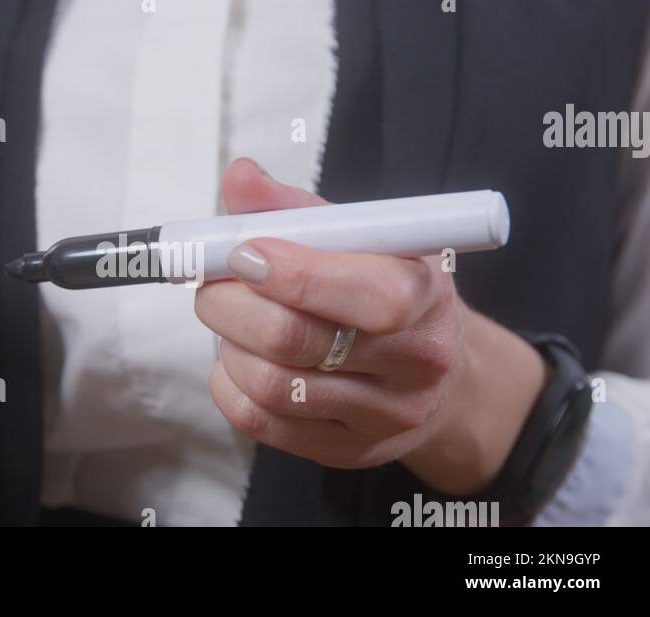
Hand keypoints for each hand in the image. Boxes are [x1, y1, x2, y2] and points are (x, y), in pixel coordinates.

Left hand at [196, 159, 548, 494]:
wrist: (440, 375)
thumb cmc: (389, 293)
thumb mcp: (364, 239)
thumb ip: (297, 208)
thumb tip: (240, 177)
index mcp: (425, 296)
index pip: (369, 295)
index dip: (293, 274)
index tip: (242, 252)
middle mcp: (415, 363)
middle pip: (297, 341)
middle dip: (231, 306)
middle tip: (212, 286)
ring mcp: (383, 416)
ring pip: (272, 386)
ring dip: (229, 346)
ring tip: (230, 322)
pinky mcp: (347, 450)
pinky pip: (260, 422)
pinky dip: (229, 385)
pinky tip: (237, 361)